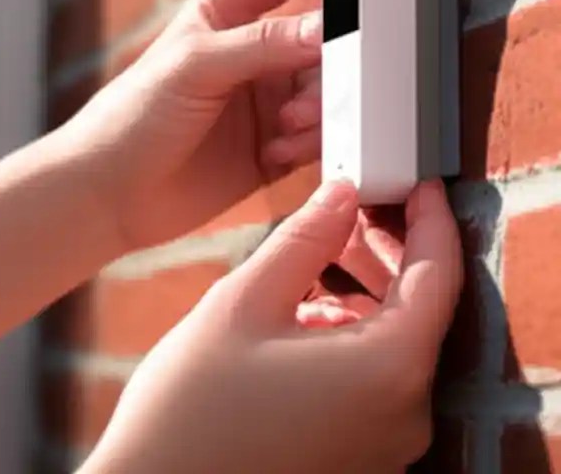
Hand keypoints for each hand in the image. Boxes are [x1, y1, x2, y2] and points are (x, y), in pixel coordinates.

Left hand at [63, 0, 323, 250]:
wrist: (109, 194)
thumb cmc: (132, 116)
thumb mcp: (195, 66)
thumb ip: (263, 45)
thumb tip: (328, 28)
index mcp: (227, 13)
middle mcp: (253, 53)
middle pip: (324, 35)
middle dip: (335, 53)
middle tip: (332, 73)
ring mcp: (267, 101)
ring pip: (328, 89)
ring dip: (321, 105)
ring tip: (288, 125)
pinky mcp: (275, 149)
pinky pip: (321, 137)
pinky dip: (313, 143)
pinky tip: (278, 154)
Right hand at [78, 180, 463, 473]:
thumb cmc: (190, 408)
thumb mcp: (242, 303)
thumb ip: (302, 241)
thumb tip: (341, 195)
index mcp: (387, 368)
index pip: (438, 276)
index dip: (432, 221)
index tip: (420, 184)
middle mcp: (404, 413)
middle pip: (419, 313)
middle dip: (390, 256)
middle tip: (354, 207)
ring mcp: (385, 444)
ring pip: (393, 349)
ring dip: (365, 298)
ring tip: (315, 261)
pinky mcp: (360, 458)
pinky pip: (374, 385)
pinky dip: (352, 342)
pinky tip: (301, 317)